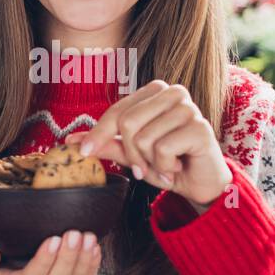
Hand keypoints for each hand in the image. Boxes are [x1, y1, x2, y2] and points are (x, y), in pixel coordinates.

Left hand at [66, 80, 231, 211]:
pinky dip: (165, 168)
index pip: (117, 110)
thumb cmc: (169, 163)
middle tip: (144, 169)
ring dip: (150, 163)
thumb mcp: (133, 154)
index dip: (98, 133)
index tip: (83, 152)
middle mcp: (173, 93)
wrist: (202, 183)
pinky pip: (163, 149)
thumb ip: (107, 144)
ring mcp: (189, 108)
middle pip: (128, 122)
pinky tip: (177, 167)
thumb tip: (73, 141)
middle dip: (132, 154)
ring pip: (144, 138)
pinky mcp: (200, 127)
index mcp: (155, 92)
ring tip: (165, 167)